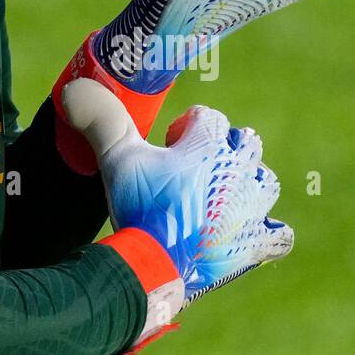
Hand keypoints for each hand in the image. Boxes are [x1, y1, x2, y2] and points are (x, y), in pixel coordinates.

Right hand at [62, 78, 292, 305]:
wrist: (153, 267)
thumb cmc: (138, 208)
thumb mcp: (118, 159)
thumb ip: (103, 120)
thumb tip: (75, 88)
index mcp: (210, 145)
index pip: (209, 117)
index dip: (186, 127)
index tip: (168, 145)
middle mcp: (240, 171)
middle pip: (246, 143)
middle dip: (223, 150)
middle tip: (192, 172)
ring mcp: (251, 209)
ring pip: (266, 182)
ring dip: (248, 185)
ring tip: (219, 199)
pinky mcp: (255, 244)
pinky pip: (279, 236)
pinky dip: (268, 235)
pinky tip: (247, 235)